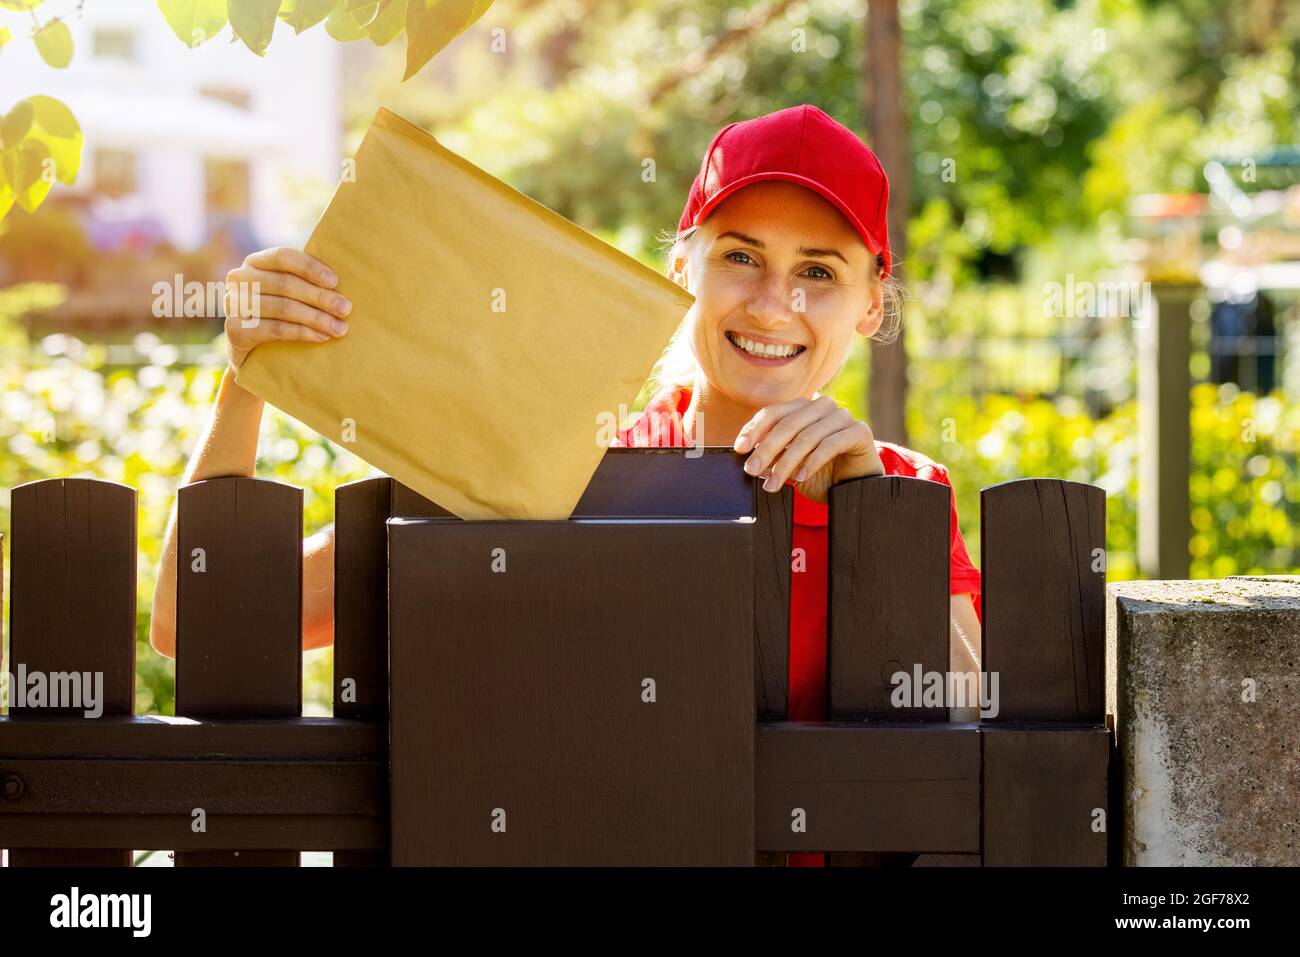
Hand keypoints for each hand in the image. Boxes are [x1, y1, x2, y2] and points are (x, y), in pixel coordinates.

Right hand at [223, 246, 351, 376]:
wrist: (253, 353)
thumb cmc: (280, 316)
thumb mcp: (289, 294)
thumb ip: (306, 282)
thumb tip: (342, 284)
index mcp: (255, 262)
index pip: (283, 256)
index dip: (310, 268)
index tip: (335, 282)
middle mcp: (240, 279)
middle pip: (286, 284)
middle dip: (320, 297)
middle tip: (346, 309)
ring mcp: (233, 304)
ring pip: (283, 308)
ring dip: (316, 318)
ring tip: (340, 328)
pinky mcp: (235, 330)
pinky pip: (275, 329)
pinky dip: (302, 333)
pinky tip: (321, 337)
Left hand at [733, 395, 884, 503]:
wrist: (853, 487)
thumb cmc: (820, 473)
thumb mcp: (789, 464)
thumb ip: (771, 455)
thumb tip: (747, 457)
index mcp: (803, 407)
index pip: (773, 413)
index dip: (754, 429)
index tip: (739, 448)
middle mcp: (822, 406)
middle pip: (787, 425)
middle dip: (766, 450)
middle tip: (752, 470)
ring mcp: (842, 416)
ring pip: (806, 437)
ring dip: (786, 463)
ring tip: (773, 483)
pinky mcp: (859, 432)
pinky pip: (830, 444)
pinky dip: (812, 462)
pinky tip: (801, 477)